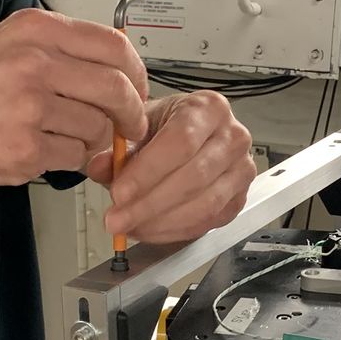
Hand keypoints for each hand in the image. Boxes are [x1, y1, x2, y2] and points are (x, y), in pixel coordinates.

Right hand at [0, 8, 148, 187]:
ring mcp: (29, 106)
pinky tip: (44, 152)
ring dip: (94, 141)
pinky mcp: (25, 147)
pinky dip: (69, 160)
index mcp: (34, 31)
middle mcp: (34, 62)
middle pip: (116, 89)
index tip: (138, 90)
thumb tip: (116, 68)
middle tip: (130, 128)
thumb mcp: (6, 45)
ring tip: (68, 140)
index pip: (114, 46)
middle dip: (132, 115)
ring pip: (98, 127)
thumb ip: (58, 49)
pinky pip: (74, 157)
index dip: (137, 73)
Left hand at [85, 91, 254, 244]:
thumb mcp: (137, 128)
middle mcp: (233, 136)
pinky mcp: (239, 198)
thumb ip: (116, 149)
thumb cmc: (166, 129)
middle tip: (117, 219)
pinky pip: (209, 221)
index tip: (119, 193)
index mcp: (208, 108)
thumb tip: (99, 168)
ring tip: (129, 226)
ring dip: (161, 222)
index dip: (148, 172)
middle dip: (149, 204)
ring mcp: (241, 169)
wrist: (190, 136)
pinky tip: (149, 229)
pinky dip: (175, 231)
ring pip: (204, 204)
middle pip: (193, 177)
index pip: (180, 142)